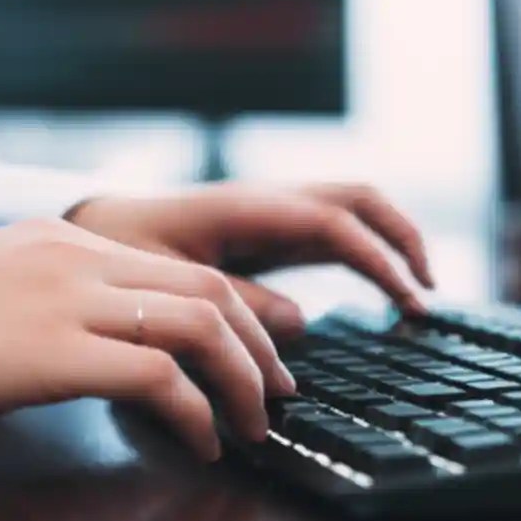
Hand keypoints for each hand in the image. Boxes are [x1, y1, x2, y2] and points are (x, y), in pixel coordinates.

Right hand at [0, 218, 294, 459]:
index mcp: (69, 241)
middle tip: (276, 395)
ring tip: (251, 426)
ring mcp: (64, 298)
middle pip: (211, 290)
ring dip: (242, 382)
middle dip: (259, 349)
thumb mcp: (2, 288)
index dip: (240, 317)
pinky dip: (195, 413)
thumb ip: (66, 299)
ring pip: (200, 324)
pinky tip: (199, 443)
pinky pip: (156, 375)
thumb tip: (120, 343)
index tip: (259, 358)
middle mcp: (78, 256)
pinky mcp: (46, 351)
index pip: (185, 269)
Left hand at [67, 183, 435, 334]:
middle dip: (403, 238)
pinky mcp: (272, 231)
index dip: (377, 259)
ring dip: (392, 243)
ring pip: (354, 210)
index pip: (333, 222)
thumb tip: (302, 321)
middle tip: (427, 292)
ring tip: (415, 297)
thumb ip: (236, 303)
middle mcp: (270, 200)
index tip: (408, 301)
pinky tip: (379, 289)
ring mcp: (275, 212)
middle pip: (360, 199)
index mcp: (247, 206)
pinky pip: (334, 233)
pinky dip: (367, 256)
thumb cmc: (121, 249)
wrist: (94, 226)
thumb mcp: (169, 284)